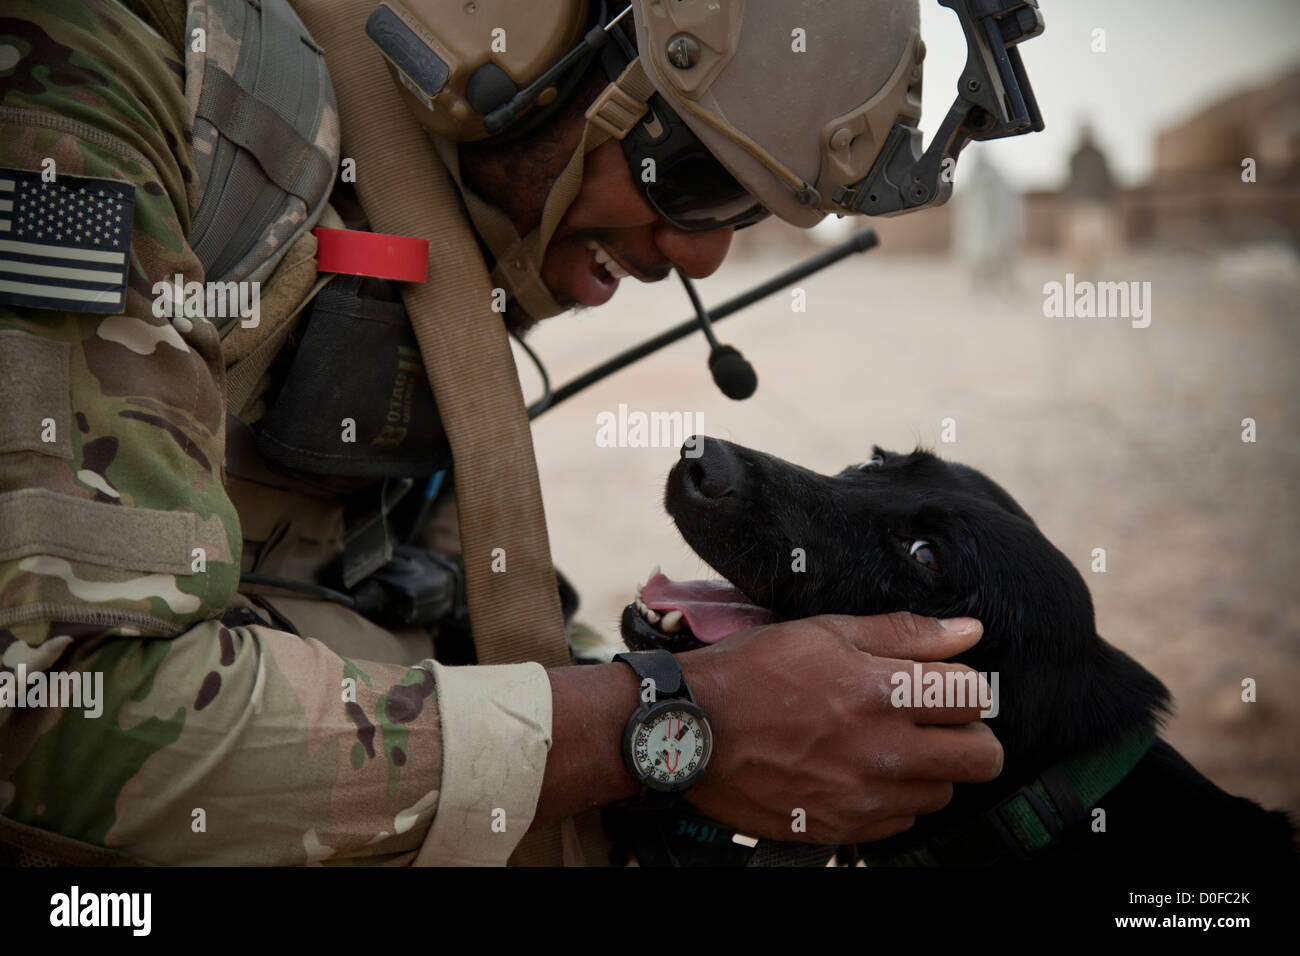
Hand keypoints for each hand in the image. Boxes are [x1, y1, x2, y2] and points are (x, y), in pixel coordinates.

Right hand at [678, 612, 1002, 844]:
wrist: (691, 730)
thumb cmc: (753, 672)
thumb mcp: (825, 632)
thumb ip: (904, 634)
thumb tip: (969, 633)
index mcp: (881, 691)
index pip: (975, 695)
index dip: (964, 685)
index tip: (943, 684)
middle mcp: (882, 750)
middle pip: (981, 757)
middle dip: (970, 734)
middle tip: (937, 721)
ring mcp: (865, 796)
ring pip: (944, 792)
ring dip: (930, 768)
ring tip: (889, 745)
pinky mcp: (844, 828)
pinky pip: (903, 821)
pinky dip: (894, 798)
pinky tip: (861, 772)